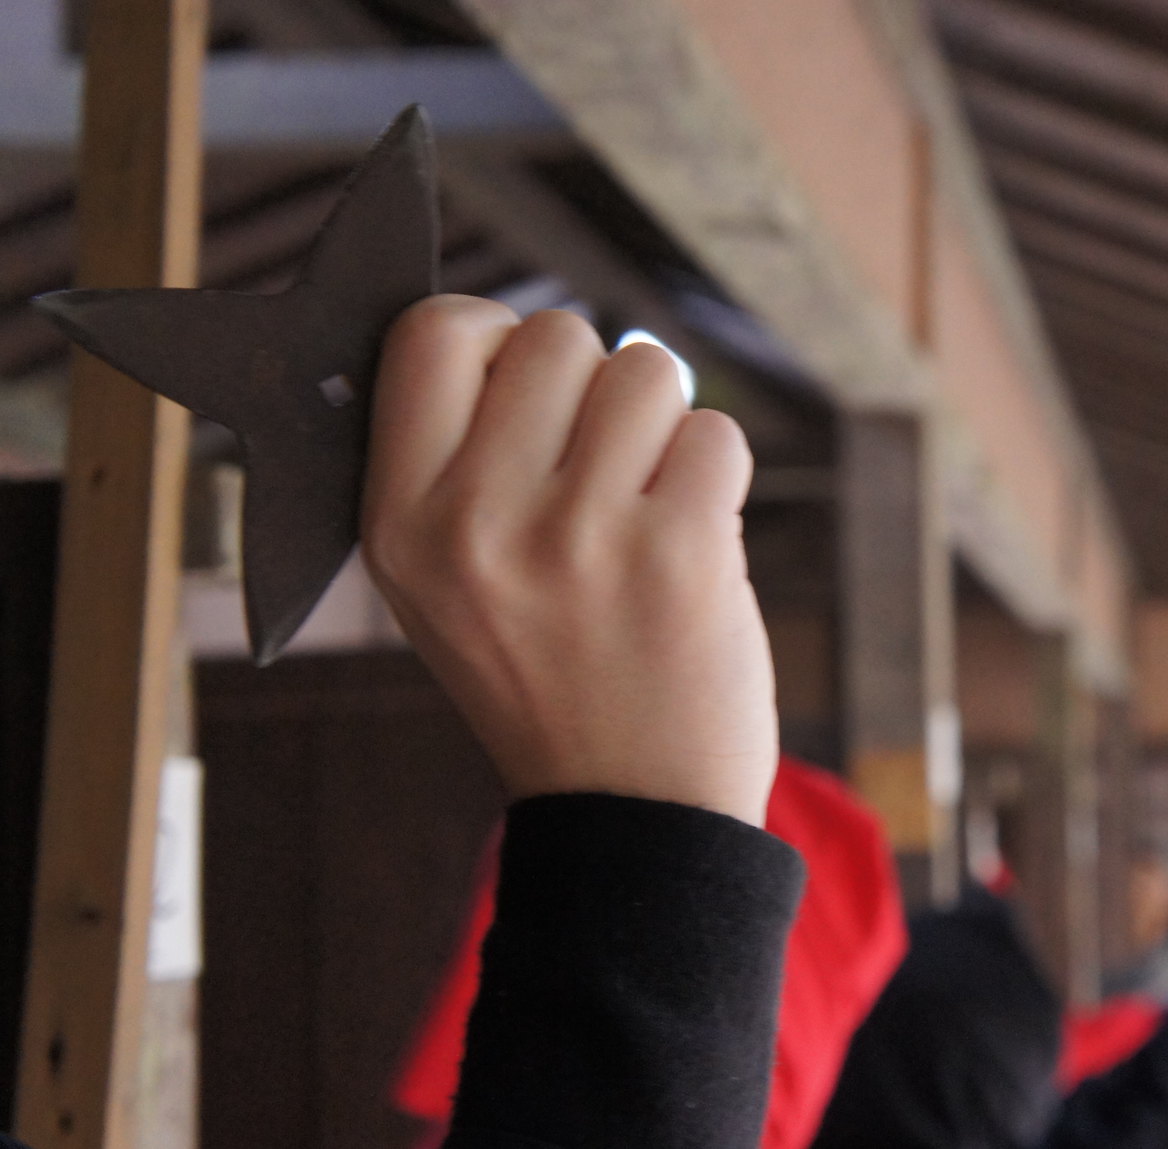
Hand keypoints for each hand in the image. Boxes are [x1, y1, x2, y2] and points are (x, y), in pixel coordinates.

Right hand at [361, 297, 777, 824]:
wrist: (633, 807)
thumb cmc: (548, 677)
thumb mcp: (440, 585)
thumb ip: (450, 459)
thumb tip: (506, 332)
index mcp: (400, 522)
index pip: (432, 332)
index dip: (498, 336)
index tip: (531, 390)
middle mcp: (476, 525)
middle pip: (557, 337)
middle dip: (597, 386)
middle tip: (602, 472)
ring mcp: (579, 538)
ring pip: (646, 372)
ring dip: (664, 429)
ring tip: (645, 510)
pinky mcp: (679, 553)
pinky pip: (716, 433)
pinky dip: (717, 475)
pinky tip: (690, 541)